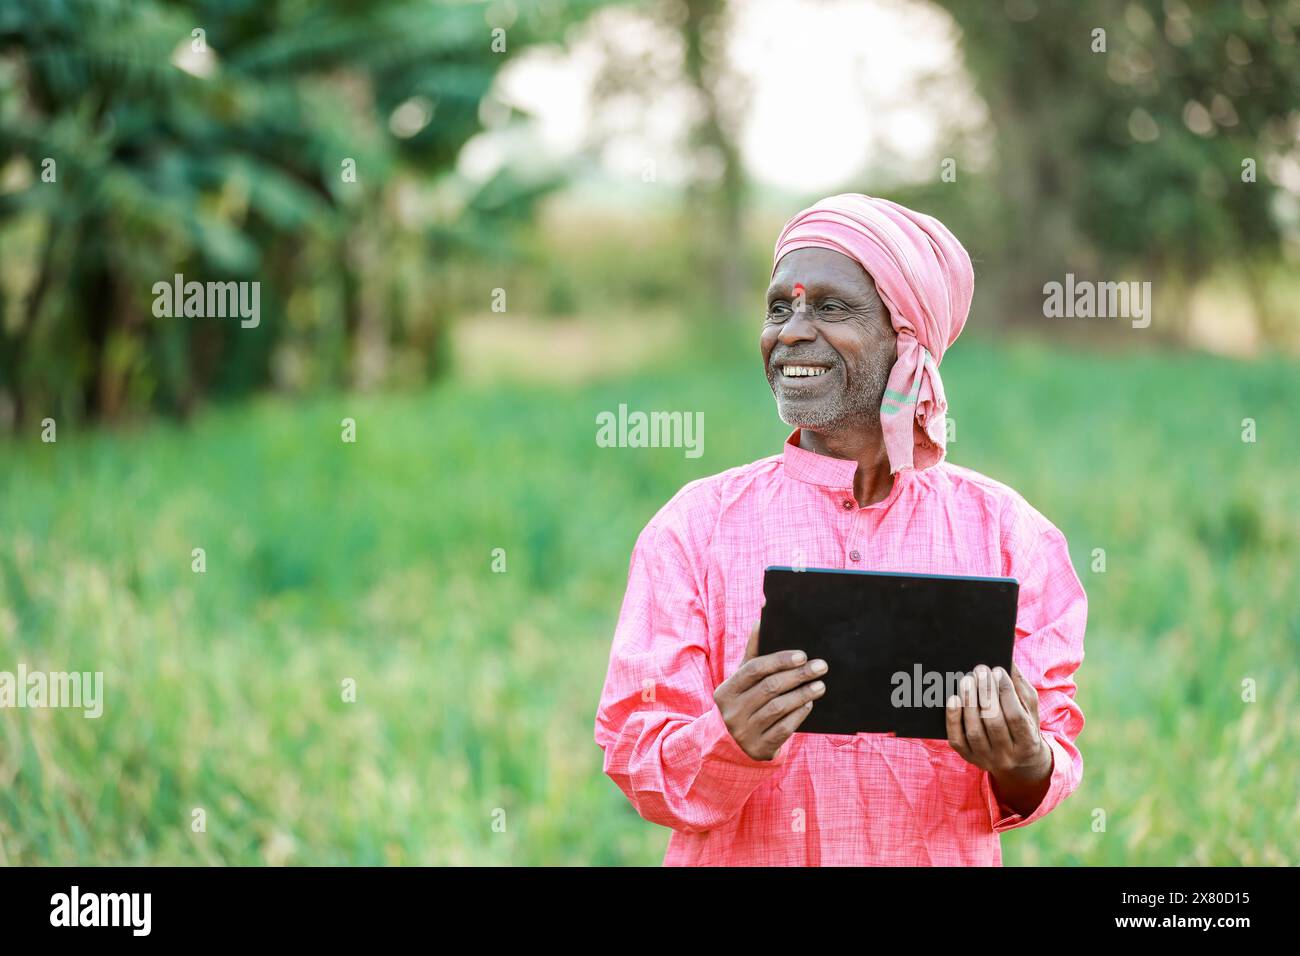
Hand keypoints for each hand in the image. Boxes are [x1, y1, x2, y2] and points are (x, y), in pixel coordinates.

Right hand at [713, 621, 827, 760]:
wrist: (734, 743)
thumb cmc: (743, 701)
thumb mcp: (742, 679)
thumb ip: (752, 652)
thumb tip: (761, 621)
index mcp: (725, 691)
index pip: (753, 670)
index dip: (778, 660)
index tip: (802, 655)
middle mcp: (732, 712)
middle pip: (769, 688)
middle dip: (798, 676)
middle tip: (820, 667)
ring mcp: (744, 732)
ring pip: (778, 708)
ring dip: (802, 695)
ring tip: (820, 685)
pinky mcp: (758, 748)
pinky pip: (783, 729)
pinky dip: (798, 715)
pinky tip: (809, 705)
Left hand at [945, 663, 1052, 815]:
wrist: (1019, 762)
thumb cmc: (1025, 726)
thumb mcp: (1029, 709)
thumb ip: (1020, 686)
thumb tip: (1007, 660)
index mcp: (1028, 743)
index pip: (1016, 717)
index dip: (1006, 692)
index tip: (997, 670)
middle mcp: (1008, 755)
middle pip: (994, 722)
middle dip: (986, 693)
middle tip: (980, 670)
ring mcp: (987, 758)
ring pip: (975, 731)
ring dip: (969, 702)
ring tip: (967, 679)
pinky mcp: (969, 758)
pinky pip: (957, 740)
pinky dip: (953, 719)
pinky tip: (953, 699)